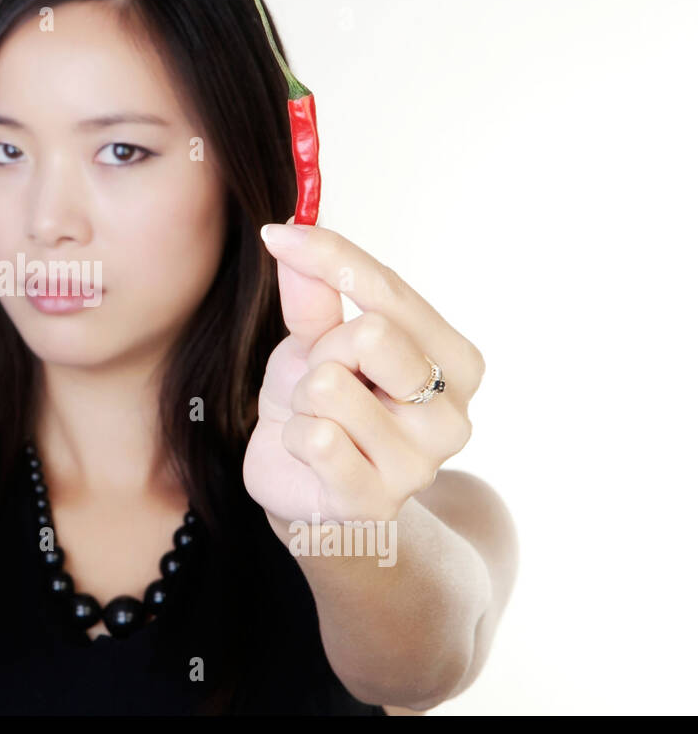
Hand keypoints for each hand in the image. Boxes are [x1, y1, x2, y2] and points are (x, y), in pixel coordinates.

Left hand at [243, 217, 483, 526]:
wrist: (308, 492)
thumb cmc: (324, 407)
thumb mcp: (317, 341)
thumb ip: (313, 294)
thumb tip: (292, 230)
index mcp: (456, 363)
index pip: (390, 290)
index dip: (329, 256)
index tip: (277, 233)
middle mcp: (453, 415)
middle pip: (370, 333)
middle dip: (323, 351)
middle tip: (320, 381)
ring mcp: (420, 466)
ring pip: (329, 387)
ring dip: (301, 401)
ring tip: (316, 421)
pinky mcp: (375, 503)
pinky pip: (315, 438)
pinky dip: (293, 437)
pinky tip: (310, 454)